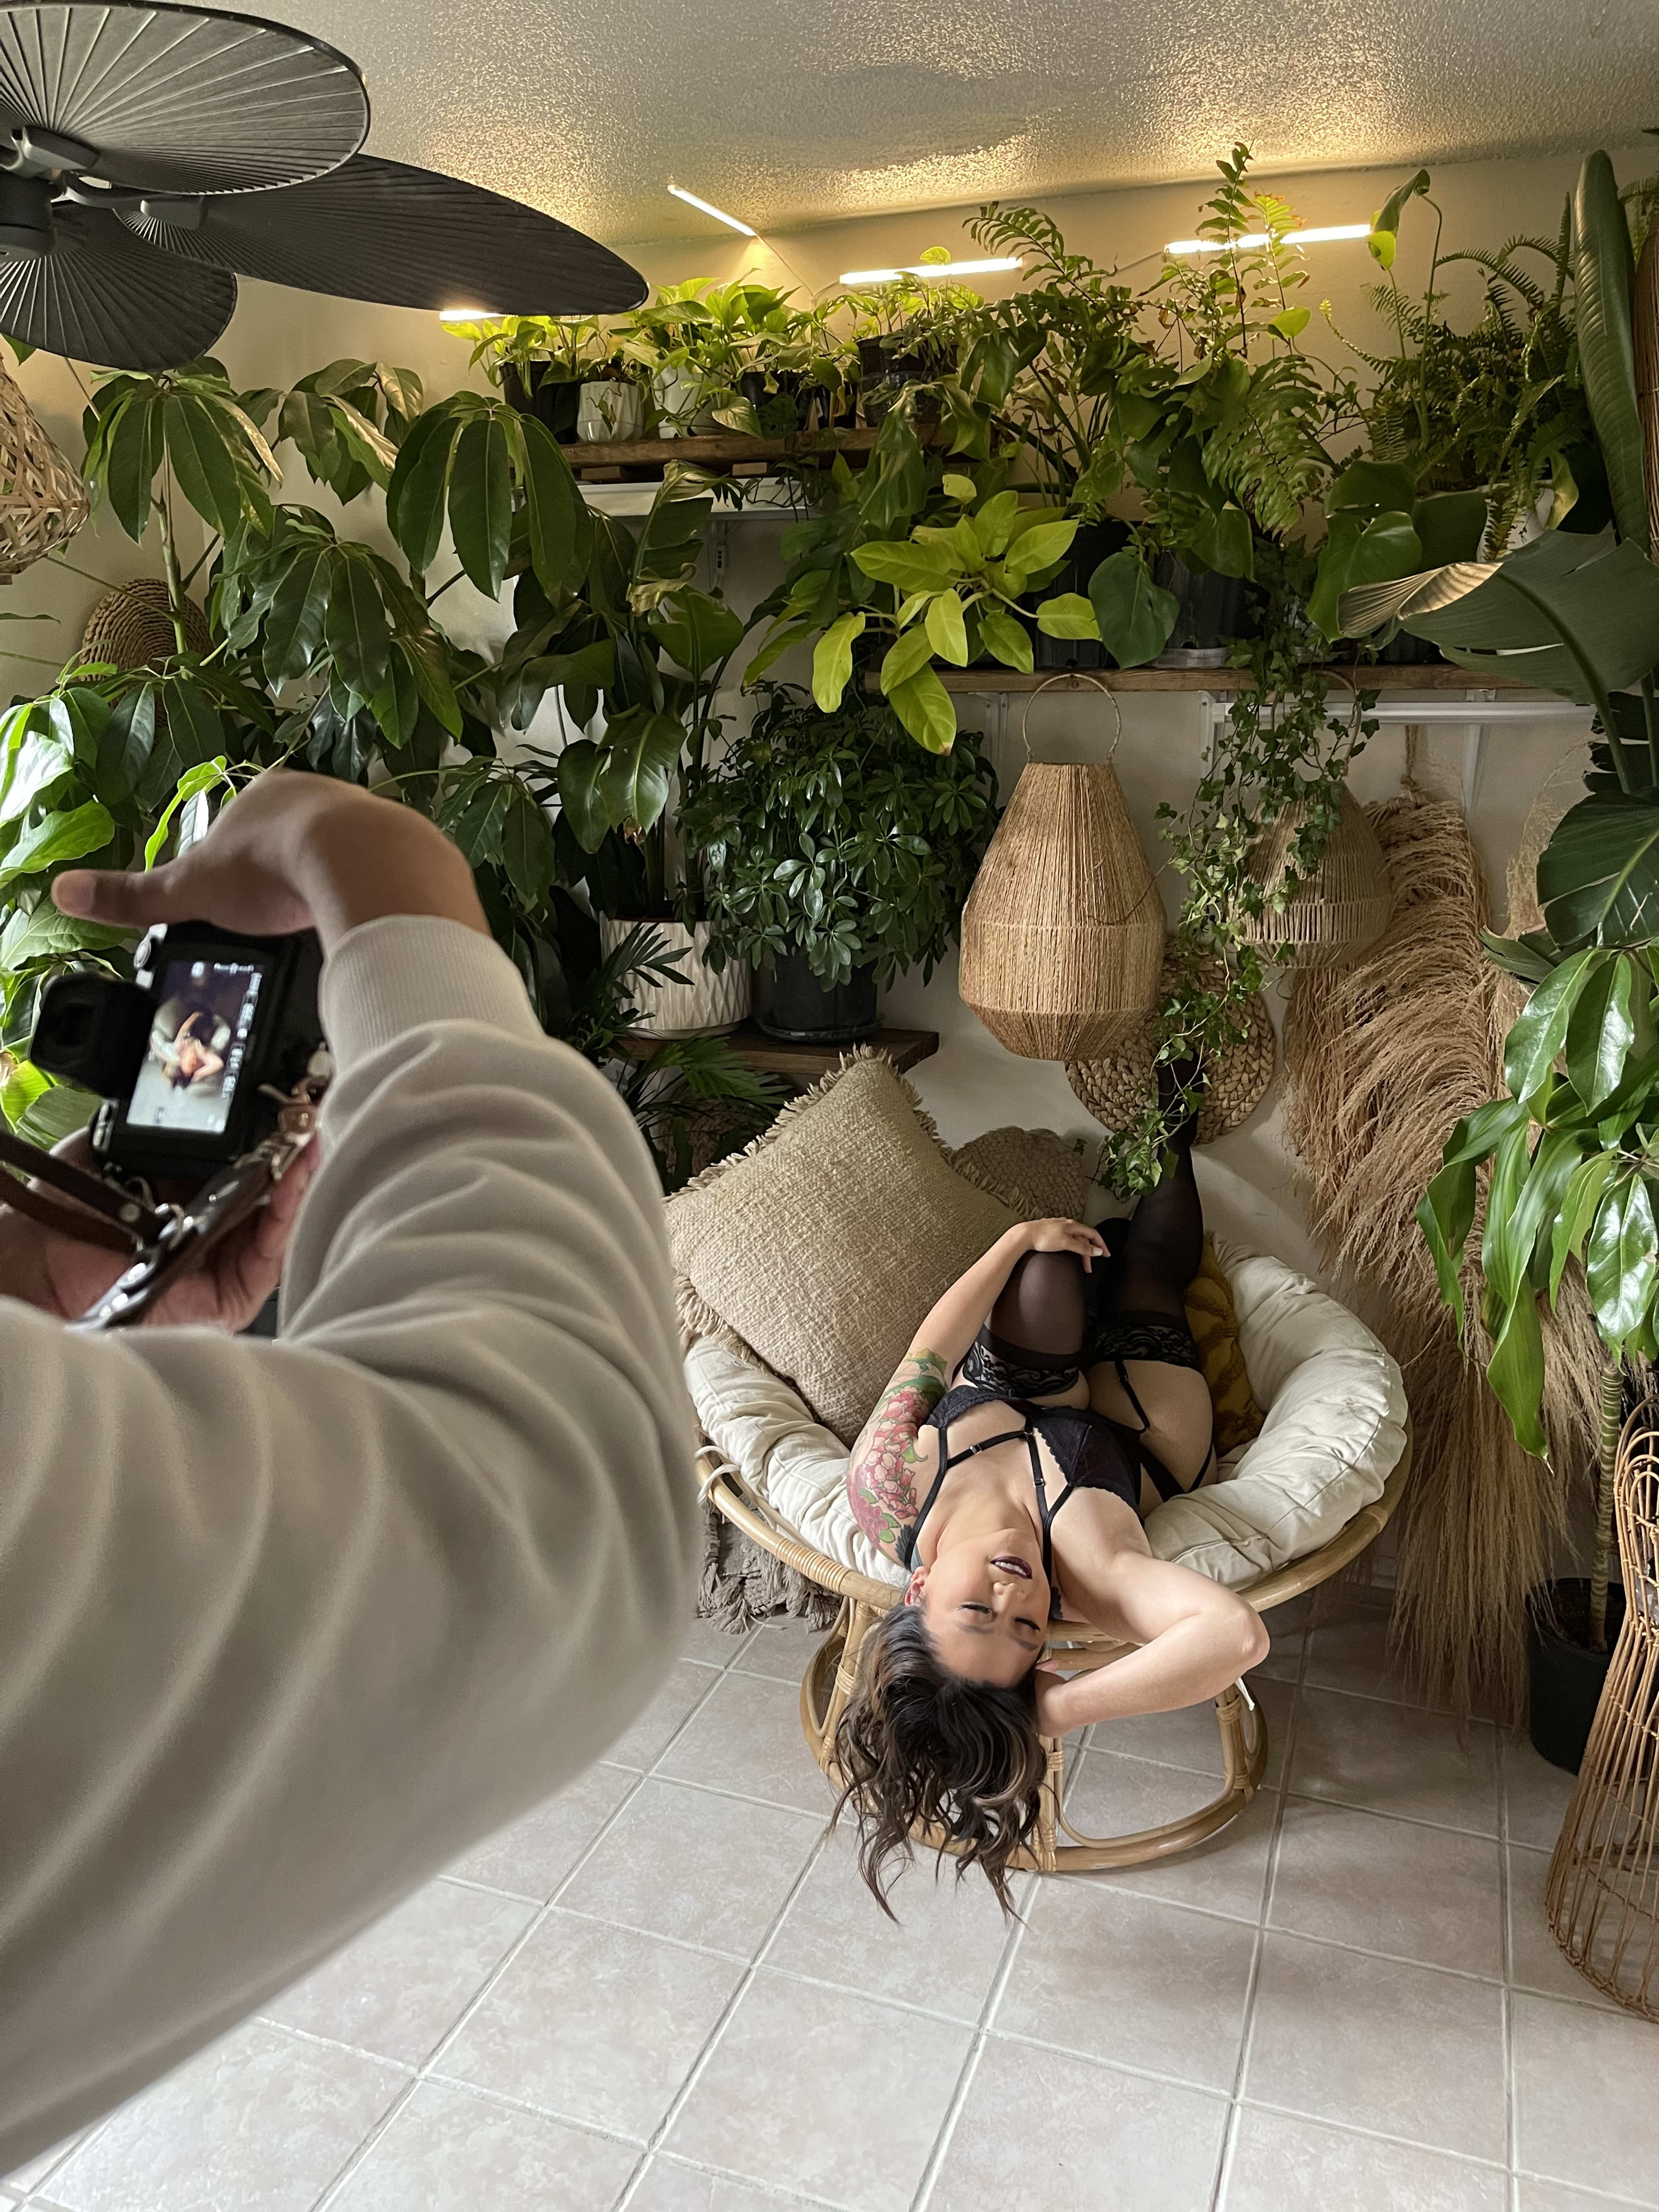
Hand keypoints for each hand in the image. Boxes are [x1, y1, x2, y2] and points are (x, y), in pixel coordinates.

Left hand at [0, 1131, 321, 1327]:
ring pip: (274, 1224)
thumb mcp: (115, 1146)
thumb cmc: (65, 1210)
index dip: (267, 1140)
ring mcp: (219, 1263)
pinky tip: (290, 1185)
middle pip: (267, 1194)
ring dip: (296, 1183)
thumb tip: (210, 1107)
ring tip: (306, 1146)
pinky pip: (267, 1257)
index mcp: (186, 1195)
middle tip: (305, 1122)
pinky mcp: (228, 1296)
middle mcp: (207, 1228)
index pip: (243, 1167)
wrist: (36, 1263)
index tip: (282, 1110)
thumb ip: (161, 1129)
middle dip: (291, 1158)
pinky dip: (284, 1219)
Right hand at [53, 770, 487, 956]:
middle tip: (283, 914)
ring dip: (336, 882)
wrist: (365, 867)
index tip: (240, 892)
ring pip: (347, 851)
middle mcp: (320, 794)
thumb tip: (67, 892)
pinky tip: (369, 919)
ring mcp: (370, 816)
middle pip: (297, 834)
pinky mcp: (409, 847)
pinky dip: (377, 896)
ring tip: (326, 921)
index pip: (243, 822)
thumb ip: (134, 896)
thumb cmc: (274, 869)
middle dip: (291, 871)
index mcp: (264, 794)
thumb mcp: (191, 887)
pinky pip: (389, 874)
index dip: (238, 858)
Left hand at [1021, 1217, 1108, 1269]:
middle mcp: (1067, 1224)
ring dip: (1080, 1252)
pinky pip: (1067, 1241)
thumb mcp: (1066, 1243)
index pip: (1093, 1234)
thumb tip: (1097, 1251)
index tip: (1107, 1254)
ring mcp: (1059, 1228)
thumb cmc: (1043, 1237)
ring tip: (1080, 1265)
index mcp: (1073, 1225)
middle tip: (1089, 1268)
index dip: (1101, 1245)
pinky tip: (1069, 1253)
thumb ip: (1082, 1248)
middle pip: (1083, 1240)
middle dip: (1088, 1254)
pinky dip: (1072, 1249)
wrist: (1024, 1235)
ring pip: (1075, 1241)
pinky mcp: (1051, 1233)